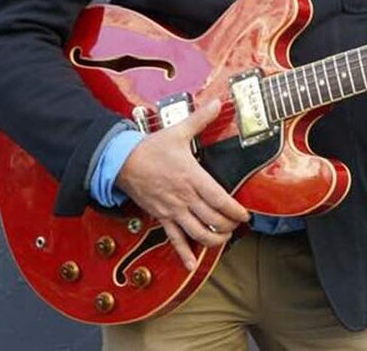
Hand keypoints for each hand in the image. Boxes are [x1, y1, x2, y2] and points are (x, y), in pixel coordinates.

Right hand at [115, 98, 250, 269]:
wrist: (121, 162)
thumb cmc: (151, 147)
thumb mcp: (178, 131)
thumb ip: (199, 119)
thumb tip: (216, 102)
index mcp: (192, 177)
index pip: (220, 200)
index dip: (236, 211)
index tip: (245, 215)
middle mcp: (185, 197)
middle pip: (213, 219)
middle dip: (229, 226)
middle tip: (237, 225)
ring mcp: (172, 210)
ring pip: (197, 233)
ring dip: (213, 240)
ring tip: (224, 238)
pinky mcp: (161, 217)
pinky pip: (174, 240)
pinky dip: (184, 254)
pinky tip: (192, 265)